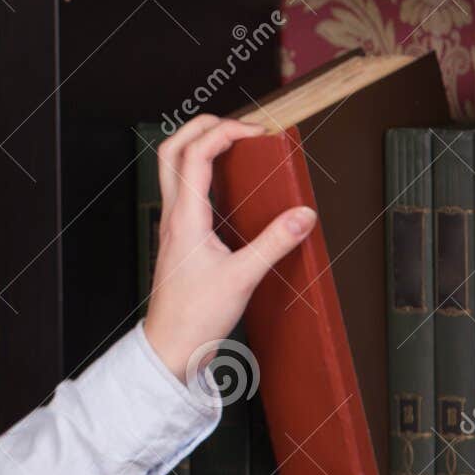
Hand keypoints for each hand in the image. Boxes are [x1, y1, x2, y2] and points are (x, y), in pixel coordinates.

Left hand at [142, 115, 317, 383]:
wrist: (170, 348)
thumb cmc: (195, 318)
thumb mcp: (242, 278)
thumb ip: (274, 243)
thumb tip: (304, 214)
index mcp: (184, 218)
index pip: (194, 155)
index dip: (223, 132)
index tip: (256, 132)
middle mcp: (173, 216)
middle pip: (172, 150)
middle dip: (202, 126)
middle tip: (239, 126)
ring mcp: (173, 226)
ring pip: (174, 168)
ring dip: (199, 146)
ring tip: (236, 144)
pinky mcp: (179, 238)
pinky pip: (184, 191)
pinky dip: (203, 173)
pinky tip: (230, 183)